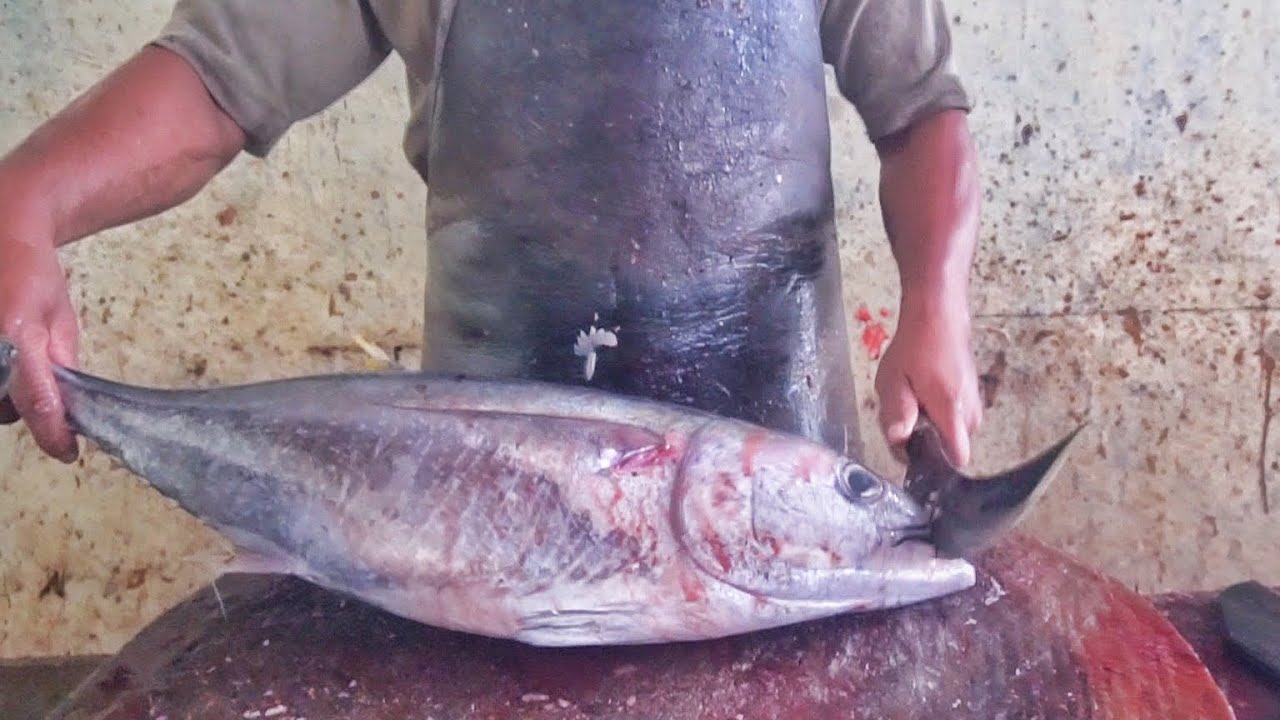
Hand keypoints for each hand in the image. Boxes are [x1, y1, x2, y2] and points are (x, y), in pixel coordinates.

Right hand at [0, 233, 79, 461]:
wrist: (2, 233)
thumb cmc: (35, 276)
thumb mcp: (60, 320)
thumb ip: (59, 367)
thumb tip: (64, 410)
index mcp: (17, 335)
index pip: (37, 400)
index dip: (53, 433)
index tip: (67, 452)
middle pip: (2, 408)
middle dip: (20, 406)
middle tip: (34, 377)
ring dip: (0, 395)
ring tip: (12, 357)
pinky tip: (4, 354)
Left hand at [874, 292, 981, 466]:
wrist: (939, 316)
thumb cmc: (914, 347)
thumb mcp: (893, 380)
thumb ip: (896, 413)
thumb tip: (899, 442)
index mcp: (951, 409)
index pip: (958, 456)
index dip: (934, 463)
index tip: (915, 452)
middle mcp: (971, 411)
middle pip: (950, 447)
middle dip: (926, 439)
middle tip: (907, 413)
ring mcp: (976, 403)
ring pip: (953, 432)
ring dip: (932, 424)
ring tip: (915, 397)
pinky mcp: (974, 396)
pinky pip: (956, 418)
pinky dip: (940, 412)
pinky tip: (925, 391)